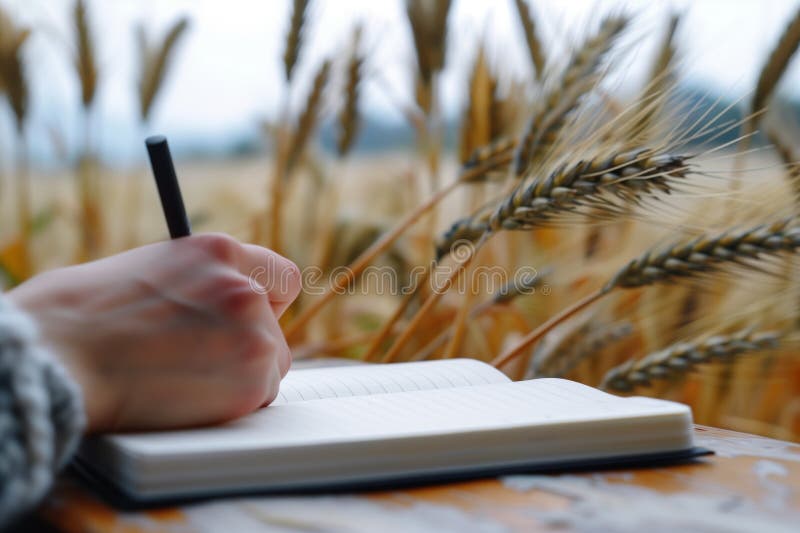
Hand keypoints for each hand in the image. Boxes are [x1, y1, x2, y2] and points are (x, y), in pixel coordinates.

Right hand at [7, 234, 300, 432]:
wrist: (61, 356)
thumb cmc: (83, 314)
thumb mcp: (152, 268)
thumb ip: (200, 283)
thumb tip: (215, 305)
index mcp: (219, 251)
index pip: (282, 277)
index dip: (265, 301)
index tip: (250, 319)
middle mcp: (245, 288)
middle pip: (274, 327)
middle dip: (247, 345)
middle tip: (201, 358)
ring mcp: (254, 334)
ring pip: (269, 365)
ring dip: (238, 376)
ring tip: (183, 377)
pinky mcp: (252, 382)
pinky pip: (258, 399)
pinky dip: (230, 404)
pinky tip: (186, 396)